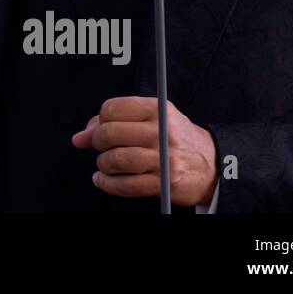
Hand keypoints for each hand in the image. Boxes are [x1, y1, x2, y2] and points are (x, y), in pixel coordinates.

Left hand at [70, 96, 216, 205]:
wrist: (212, 165)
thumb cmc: (177, 139)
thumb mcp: (154, 119)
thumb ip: (117, 122)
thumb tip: (80, 136)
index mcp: (158, 110)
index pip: (113, 108)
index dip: (98, 120)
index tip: (98, 128)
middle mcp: (162, 132)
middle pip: (111, 133)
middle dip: (97, 142)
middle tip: (99, 147)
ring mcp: (165, 159)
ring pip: (118, 159)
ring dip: (103, 164)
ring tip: (104, 165)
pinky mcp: (165, 183)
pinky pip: (127, 185)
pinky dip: (108, 184)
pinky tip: (105, 180)